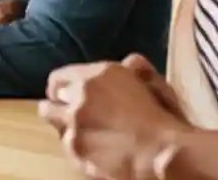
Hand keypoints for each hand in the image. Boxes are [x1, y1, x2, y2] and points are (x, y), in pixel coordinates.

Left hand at [39, 58, 192, 179]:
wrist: (166, 154)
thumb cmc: (167, 119)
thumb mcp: (155, 83)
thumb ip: (136, 69)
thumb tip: (129, 62)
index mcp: (96, 76)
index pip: (57, 79)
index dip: (62, 89)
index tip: (66, 97)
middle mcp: (78, 97)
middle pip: (49, 104)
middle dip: (60, 110)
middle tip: (77, 118)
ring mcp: (73, 126)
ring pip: (56, 128)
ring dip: (68, 130)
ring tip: (89, 136)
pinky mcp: (75, 152)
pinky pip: (68, 149)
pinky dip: (79, 150)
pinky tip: (97, 152)